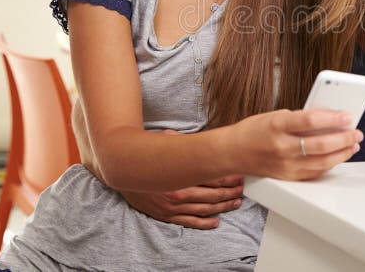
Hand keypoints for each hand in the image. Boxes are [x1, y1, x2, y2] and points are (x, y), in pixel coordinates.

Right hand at [116, 129, 242, 228]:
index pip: (210, 177)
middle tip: (242, 188)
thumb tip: (204, 141)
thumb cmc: (146, 156)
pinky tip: (215, 221)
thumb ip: (184, 143)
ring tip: (235, 202)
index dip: (228, 177)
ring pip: (203, 210)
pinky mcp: (166, 215)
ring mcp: (171, 207)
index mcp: (179, 175)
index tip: (240, 174)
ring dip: (222, 206)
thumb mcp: (165, 143)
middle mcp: (176, 193)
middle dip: (229, 192)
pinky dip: (203, 223)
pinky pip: (188, 222)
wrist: (122, 172)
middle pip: (211, 195)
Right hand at [231, 109, 362, 180]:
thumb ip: (301, 117)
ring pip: (321, 162)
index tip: (347, 116)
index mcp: (277, 125)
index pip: (310, 120)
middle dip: (344, 138)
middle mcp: (281, 146)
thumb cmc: (254, 130)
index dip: (333, 118)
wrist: (233, 151)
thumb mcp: (276, 115)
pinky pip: (314, 172)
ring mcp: (284, 165)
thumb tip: (329, 118)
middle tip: (356, 132)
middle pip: (320, 144)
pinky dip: (330, 164)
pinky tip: (338, 157)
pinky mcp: (287, 177)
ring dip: (342, 153)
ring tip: (353, 145)